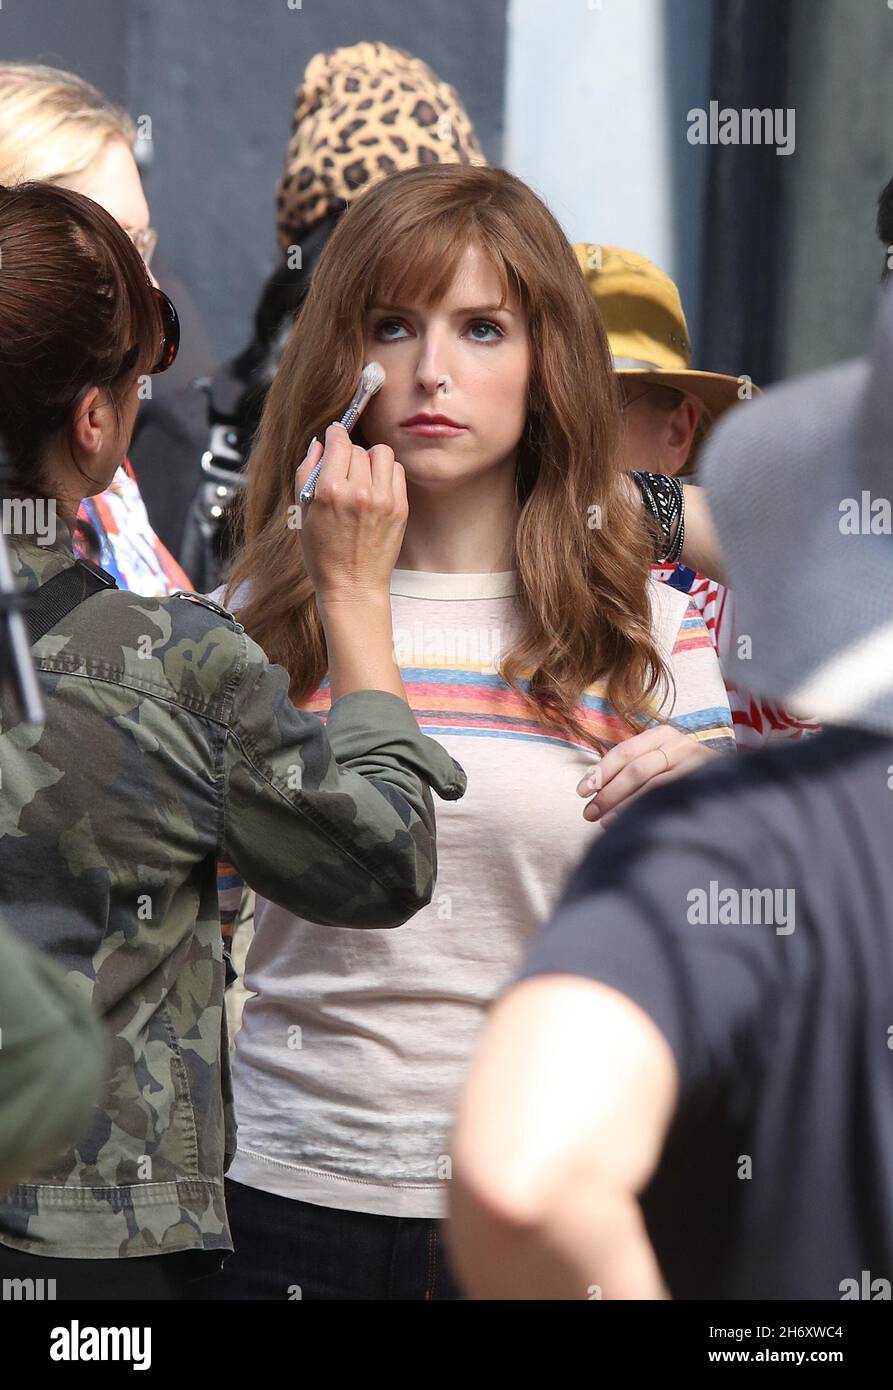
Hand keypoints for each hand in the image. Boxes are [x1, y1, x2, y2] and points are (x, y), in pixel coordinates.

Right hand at [294, 422, 407, 603]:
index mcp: (329, 492)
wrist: (353, 586)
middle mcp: (358, 492)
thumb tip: (318, 444)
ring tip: (362, 476)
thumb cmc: (323, 555)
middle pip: (358, 448)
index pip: (338, 442)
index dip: (334, 434)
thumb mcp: (302, 513)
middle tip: (343, 470)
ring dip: (371, 459)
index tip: (334, 435)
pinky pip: (396, 471)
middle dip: (349, 454)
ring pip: (381, 453)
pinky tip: (376, 488)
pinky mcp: (400, 508)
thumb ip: (306, 472)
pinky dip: (386, 473)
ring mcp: (383, 500)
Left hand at [577, 726, 716, 827]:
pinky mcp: (704, 782)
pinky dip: (647, 809)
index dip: (600, 772)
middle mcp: (679, 744)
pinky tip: (633, 821)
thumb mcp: (660, 759)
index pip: (624, 752)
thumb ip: (632, 767)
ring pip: (652, 785)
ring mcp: (694, 763)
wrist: (733, 780)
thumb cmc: (685, 771)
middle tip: (589, 813)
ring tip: (604, 822)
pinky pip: (671, 796)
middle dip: (608, 793)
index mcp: (662, 734)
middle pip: (635, 769)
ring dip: (624, 805)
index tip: (581, 791)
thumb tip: (594, 790)